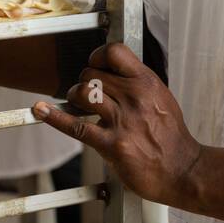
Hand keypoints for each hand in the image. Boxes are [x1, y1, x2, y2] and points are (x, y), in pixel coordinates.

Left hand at [32, 42, 202, 208]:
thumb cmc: (171, 137)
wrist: (183, 170)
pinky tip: (40, 110)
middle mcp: (134, 97)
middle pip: (91, 74)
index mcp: (147, 82)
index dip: (97, 55)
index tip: (94, 64)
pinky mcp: (112, 145)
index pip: (114, 52)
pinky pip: (76, 126)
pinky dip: (54, 117)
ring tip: (77, 104)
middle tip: (85, 94)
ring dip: (74, 97)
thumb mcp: (161, 98)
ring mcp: (122, 121)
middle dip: (83, 81)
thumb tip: (113, 70)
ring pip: (82, 93)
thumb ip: (138, 83)